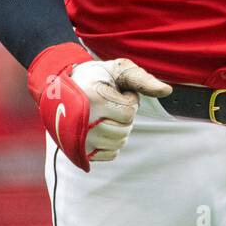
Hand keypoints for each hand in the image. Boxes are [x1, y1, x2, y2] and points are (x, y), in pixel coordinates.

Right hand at [27, 43, 170, 171]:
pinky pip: (110, 154)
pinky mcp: (78, 151)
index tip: (117, 92)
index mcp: (94, 99)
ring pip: (118, 142)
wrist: (58, 87)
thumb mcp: (117, 70)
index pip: (129, 111)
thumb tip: (168, 91)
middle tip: (111, 104)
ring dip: (119, 128)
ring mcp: (79, 139)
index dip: (129, 99)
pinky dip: (112, 142)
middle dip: (125, 116)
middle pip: (124, 129)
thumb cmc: (94, 76)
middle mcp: (84, 121)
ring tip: (106, 115)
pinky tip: (101, 128)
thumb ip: (142, 79)